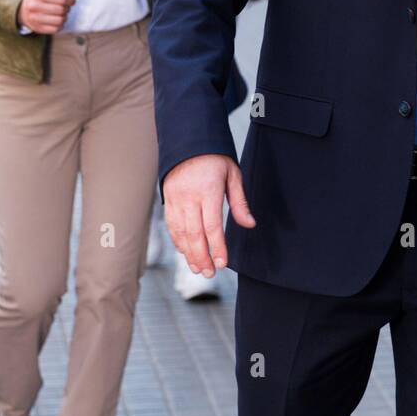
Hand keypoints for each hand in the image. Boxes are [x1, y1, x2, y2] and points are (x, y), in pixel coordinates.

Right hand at [16, 0, 78, 33]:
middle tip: (64, 7)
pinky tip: (56, 20)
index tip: (71, 1)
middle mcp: (34, 5)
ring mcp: (34, 18)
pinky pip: (56, 29)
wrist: (26, 9)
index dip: (71, 0)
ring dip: (64, 17)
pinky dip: (60, 25)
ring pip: (60, 21)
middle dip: (67, 9)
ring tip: (61, 14)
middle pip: (62, 10)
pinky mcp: (37, 28)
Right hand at [163, 154, 255, 278]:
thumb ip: (240, 202)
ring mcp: (175, 199)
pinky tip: (185, 253)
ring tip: (198, 269)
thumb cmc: (214, 158)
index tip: (223, 263)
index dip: (217, 247)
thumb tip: (249, 224)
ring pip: (180, 233)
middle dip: (202, 257)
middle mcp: (189, 197)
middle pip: (194, 234)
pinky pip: (171, 226)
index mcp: (208, 190)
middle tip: (210, 274)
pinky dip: (178, 241)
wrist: (187, 141)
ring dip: (189, 254)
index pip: (212, 225)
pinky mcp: (167, 200)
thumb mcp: (233, 175)